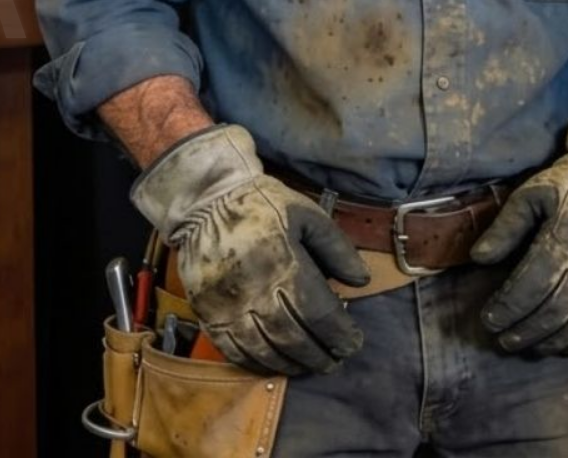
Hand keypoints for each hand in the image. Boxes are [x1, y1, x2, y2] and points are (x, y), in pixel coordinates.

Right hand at [131, 124, 370, 375]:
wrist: (207, 201)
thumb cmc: (263, 205)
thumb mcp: (308, 213)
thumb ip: (337, 247)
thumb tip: (361, 281)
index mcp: (285, 264)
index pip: (319, 314)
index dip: (340, 334)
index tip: (353, 342)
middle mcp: (257, 292)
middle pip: (294, 339)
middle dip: (319, 355)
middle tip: (334, 361)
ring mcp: (229, 307)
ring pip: (265, 351)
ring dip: (292, 364)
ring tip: (309, 366)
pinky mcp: (208, 314)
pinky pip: (234, 352)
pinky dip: (257, 364)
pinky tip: (273, 363)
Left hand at [471, 111, 567, 356]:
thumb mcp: (532, 193)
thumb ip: (506, 227)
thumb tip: (478, 258)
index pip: (535, 280)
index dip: (510, 305)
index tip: (489, 318)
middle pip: (557, 308)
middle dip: (525, 329)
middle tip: (502, 339)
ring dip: (549, 341)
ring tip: (525, 345)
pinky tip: (559, 346)